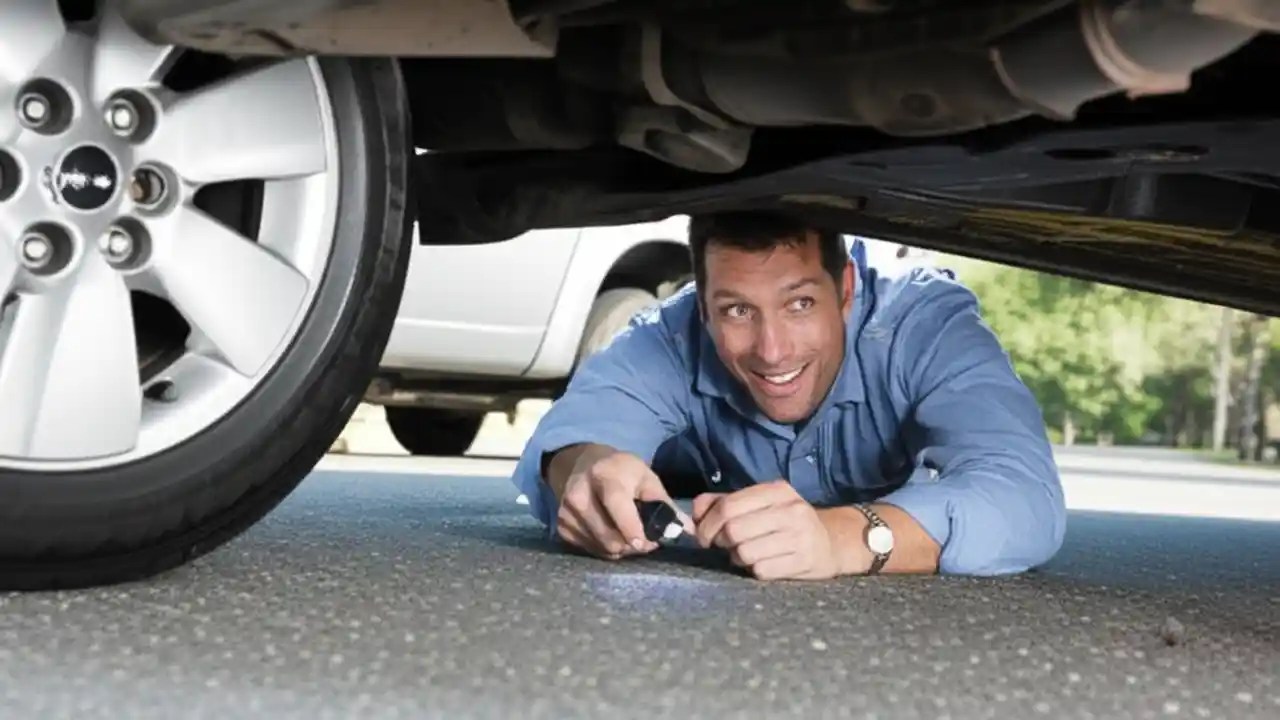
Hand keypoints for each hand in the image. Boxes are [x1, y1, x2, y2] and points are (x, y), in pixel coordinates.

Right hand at [555, 446, 691, 560]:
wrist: (582, 464)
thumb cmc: (620, 471)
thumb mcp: (646, 477)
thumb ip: (665, 503)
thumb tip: (685, 529)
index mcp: (604, 475)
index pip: (616, 505)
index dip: (630, 527)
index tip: (644, 543)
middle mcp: (579, 494)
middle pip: (609, 536)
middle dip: (633, 544)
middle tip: (646, 540)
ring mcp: (566, 513)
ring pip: (602, 547)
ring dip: (621, 548)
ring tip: (630, 535)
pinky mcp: (561, 528)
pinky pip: (591, 550)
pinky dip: (606, 548)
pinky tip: (612, 534)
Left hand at [692, 481, 842, 580]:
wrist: (833, 541)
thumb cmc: (786, 522)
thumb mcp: (760, 503)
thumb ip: (723, 502)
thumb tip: (694, 513)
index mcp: (776, 491)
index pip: (727, 506)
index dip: (707, 524)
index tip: (703, 536)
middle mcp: (790, 510)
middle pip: (733, 530)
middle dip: (720, 542)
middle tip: (723, 546)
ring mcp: (799, 536)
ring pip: (745, 553)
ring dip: (737, 558)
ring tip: (746, 554)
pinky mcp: (804, 561)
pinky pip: (761, 571)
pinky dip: (755, 570)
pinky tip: (763, 563)